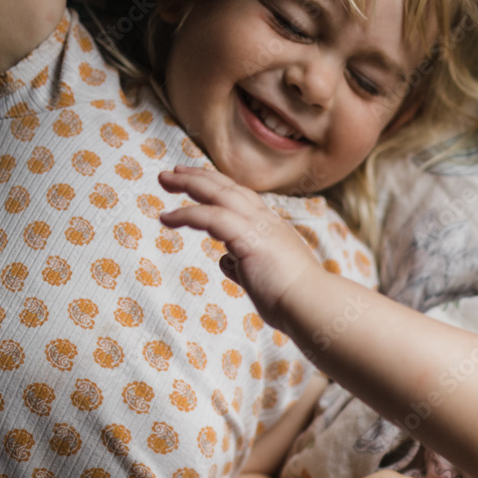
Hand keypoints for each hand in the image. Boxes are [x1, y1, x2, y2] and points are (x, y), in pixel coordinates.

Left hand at [159, 165, 322, 329]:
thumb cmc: (291, 300)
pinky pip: (211, 217)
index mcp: (271, 227)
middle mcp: (266, 220)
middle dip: (199, 176)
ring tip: (164, 181)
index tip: (196, 183)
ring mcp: (259, 226)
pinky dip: (187, 214)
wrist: (312, 305)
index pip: (240, 198)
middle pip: (227, 187)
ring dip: (190, 184)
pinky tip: (167, 218)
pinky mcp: (249, 238)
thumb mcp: (262, 278)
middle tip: (171, 172)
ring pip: (219, 193)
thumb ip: (244, 266)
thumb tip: (227, 261)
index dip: (216, 187)